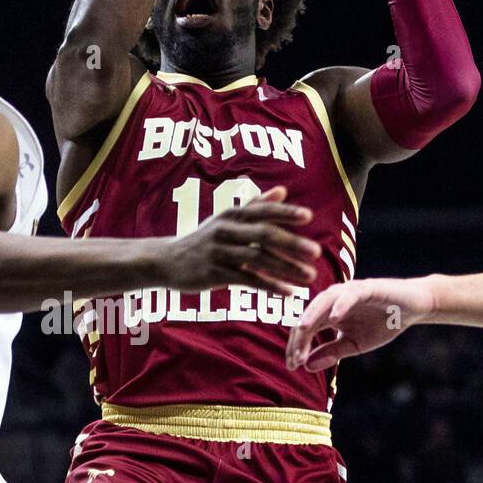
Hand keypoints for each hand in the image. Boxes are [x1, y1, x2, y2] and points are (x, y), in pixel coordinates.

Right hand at [167, 186, 320, 294]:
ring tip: (310, 277)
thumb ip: (255, 206)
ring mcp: (219, 253)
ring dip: (287, 269)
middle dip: (292, 243)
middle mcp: (225, 230)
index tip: (308, 216)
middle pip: (264, 235)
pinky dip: (270, 286)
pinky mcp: (214, 274)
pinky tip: (288, 292)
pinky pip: (247, 280)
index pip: (262, 210)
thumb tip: (283, 190)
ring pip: (259, 260)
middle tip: (316, 252)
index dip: (285, 212)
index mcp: (231, 215)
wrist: (166, 261)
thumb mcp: (226, 219)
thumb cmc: (203, 239)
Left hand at [286, 275, 435, 372]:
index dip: (297, 347)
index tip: (292, 366)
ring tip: (302, 330)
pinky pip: (350, 294)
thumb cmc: (383, 323)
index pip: (305, 329)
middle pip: (309, 316)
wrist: (413, 308)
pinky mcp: (367, 287)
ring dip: (312, 315)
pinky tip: (334, 318)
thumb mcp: (354, 344)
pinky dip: (341, 304)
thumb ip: (332, 352)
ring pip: (323, 300)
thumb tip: (306, 366)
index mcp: (328, 314)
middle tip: (294, 358)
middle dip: (299, 337)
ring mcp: (348, 292)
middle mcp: (333, 300)